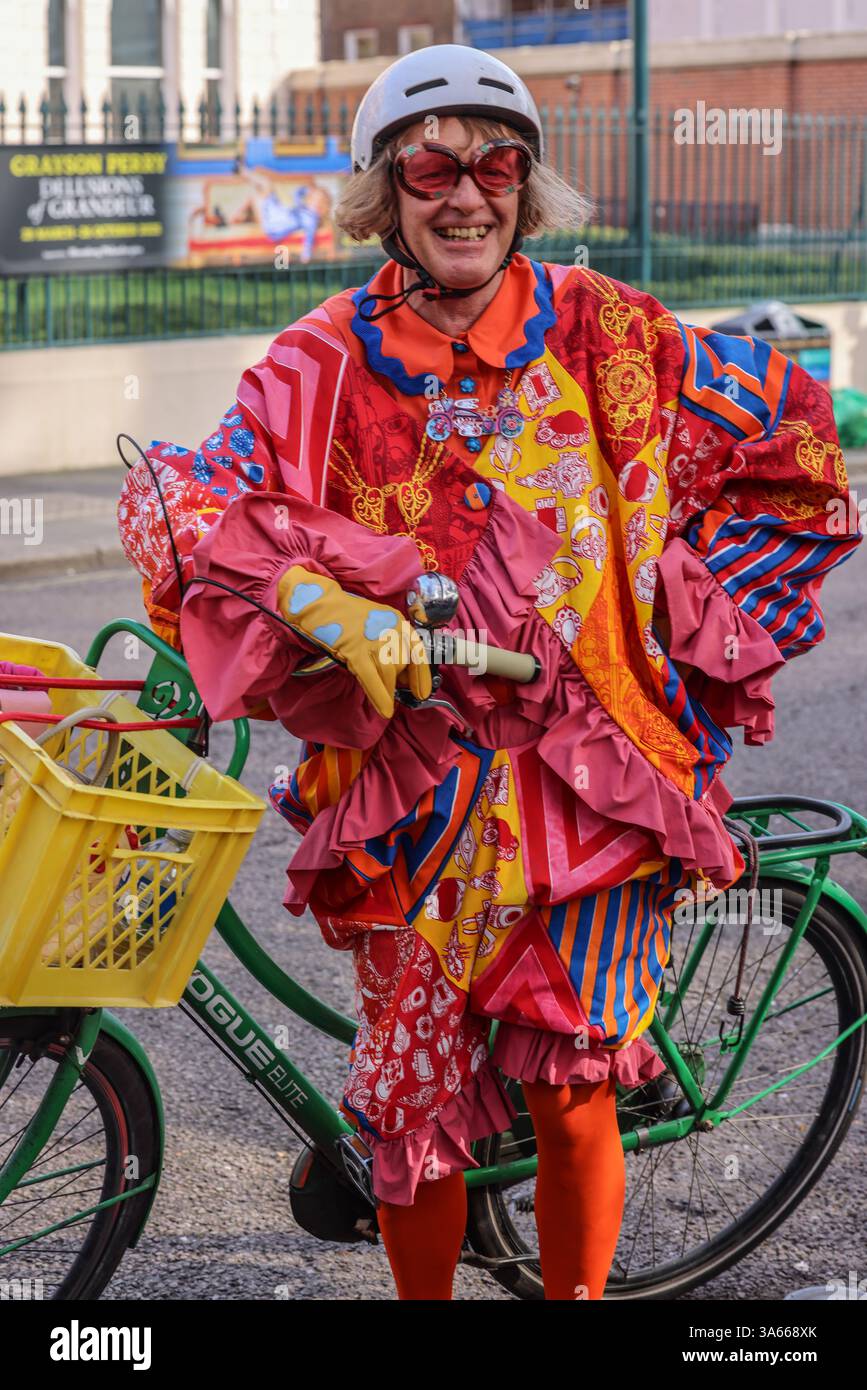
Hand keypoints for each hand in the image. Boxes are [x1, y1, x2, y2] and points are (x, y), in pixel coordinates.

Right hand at [277, 564, 431, 717]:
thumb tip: (402, 674)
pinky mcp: (355, 650)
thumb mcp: (377, 623)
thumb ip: (391, 643)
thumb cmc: (347, 616)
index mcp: (398, 621)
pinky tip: (385, 710)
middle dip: (396, 681)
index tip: (421, 692)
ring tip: (381, 696)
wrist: (320, 604)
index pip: (417, 652)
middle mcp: (390, 629)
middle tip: (389, 687)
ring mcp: (373, 639)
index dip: (420, 676)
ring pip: (388, 674)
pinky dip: (379, 696)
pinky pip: (372, 678)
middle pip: (401, 665)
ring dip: (386, 689)